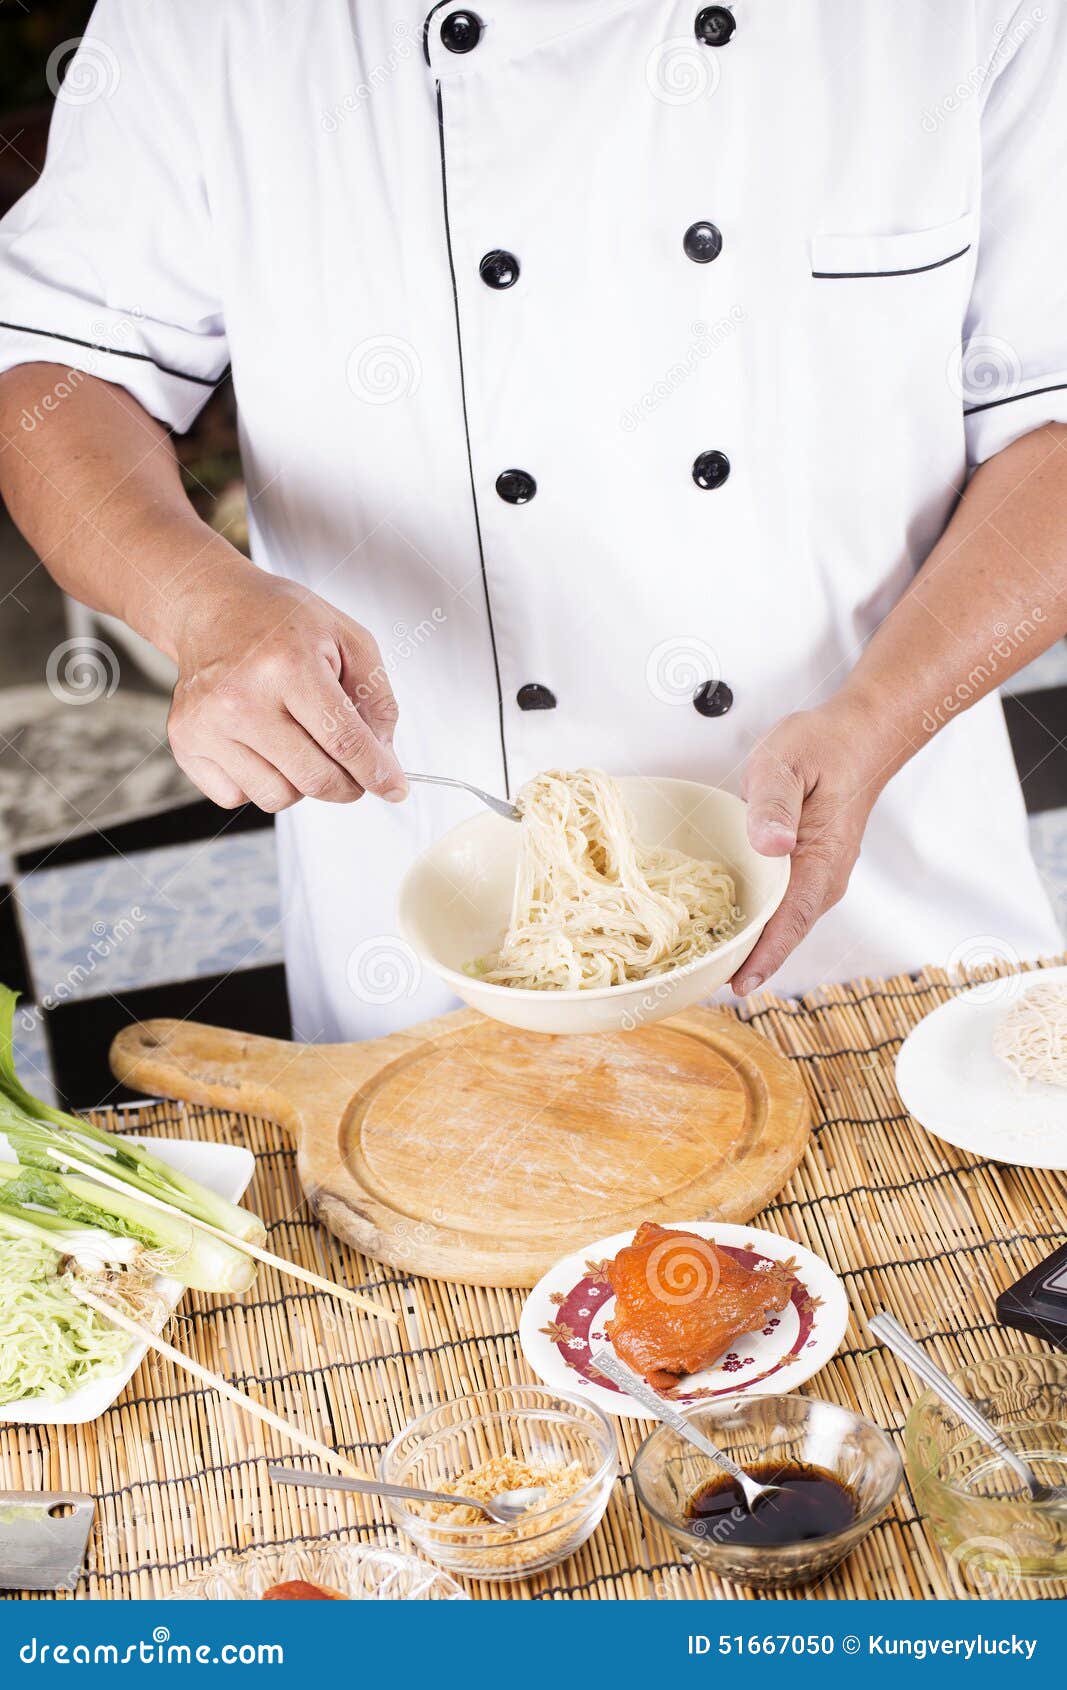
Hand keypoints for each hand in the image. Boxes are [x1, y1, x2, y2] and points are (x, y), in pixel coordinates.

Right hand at [165, 551, 406, 811]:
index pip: (344, 740)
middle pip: (314, 778)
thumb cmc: (282, 623)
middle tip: (352, 770)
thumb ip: (377, 700)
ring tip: (297, 742)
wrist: (213, 608)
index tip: (394, 788)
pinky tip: (260, 744)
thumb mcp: (348, 639)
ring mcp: (206, 724)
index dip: (377, 772)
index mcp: (286, 664)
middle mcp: (240, 698)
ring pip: (278, 797)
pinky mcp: (184, 742)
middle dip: (347, 784)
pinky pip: (238, 797)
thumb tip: (384, 761)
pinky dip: (259, 782)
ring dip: (300, 783)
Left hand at [731, 699, 887, 994]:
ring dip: (749, 945)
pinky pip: (780, 908)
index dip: (764, 956)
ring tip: (705, 966)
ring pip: (782, 924)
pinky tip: (724, 928)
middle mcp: (824, 879)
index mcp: (821, 860)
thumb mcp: (786, 764)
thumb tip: (771, 845)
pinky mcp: (807, 872)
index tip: (738, 985)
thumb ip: (774, 805)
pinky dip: (755, 923)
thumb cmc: (824, 747)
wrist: (858, 737)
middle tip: (699, 982)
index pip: (791, 921)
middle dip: (747, 961)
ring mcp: (818, 878)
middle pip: (783, 933)